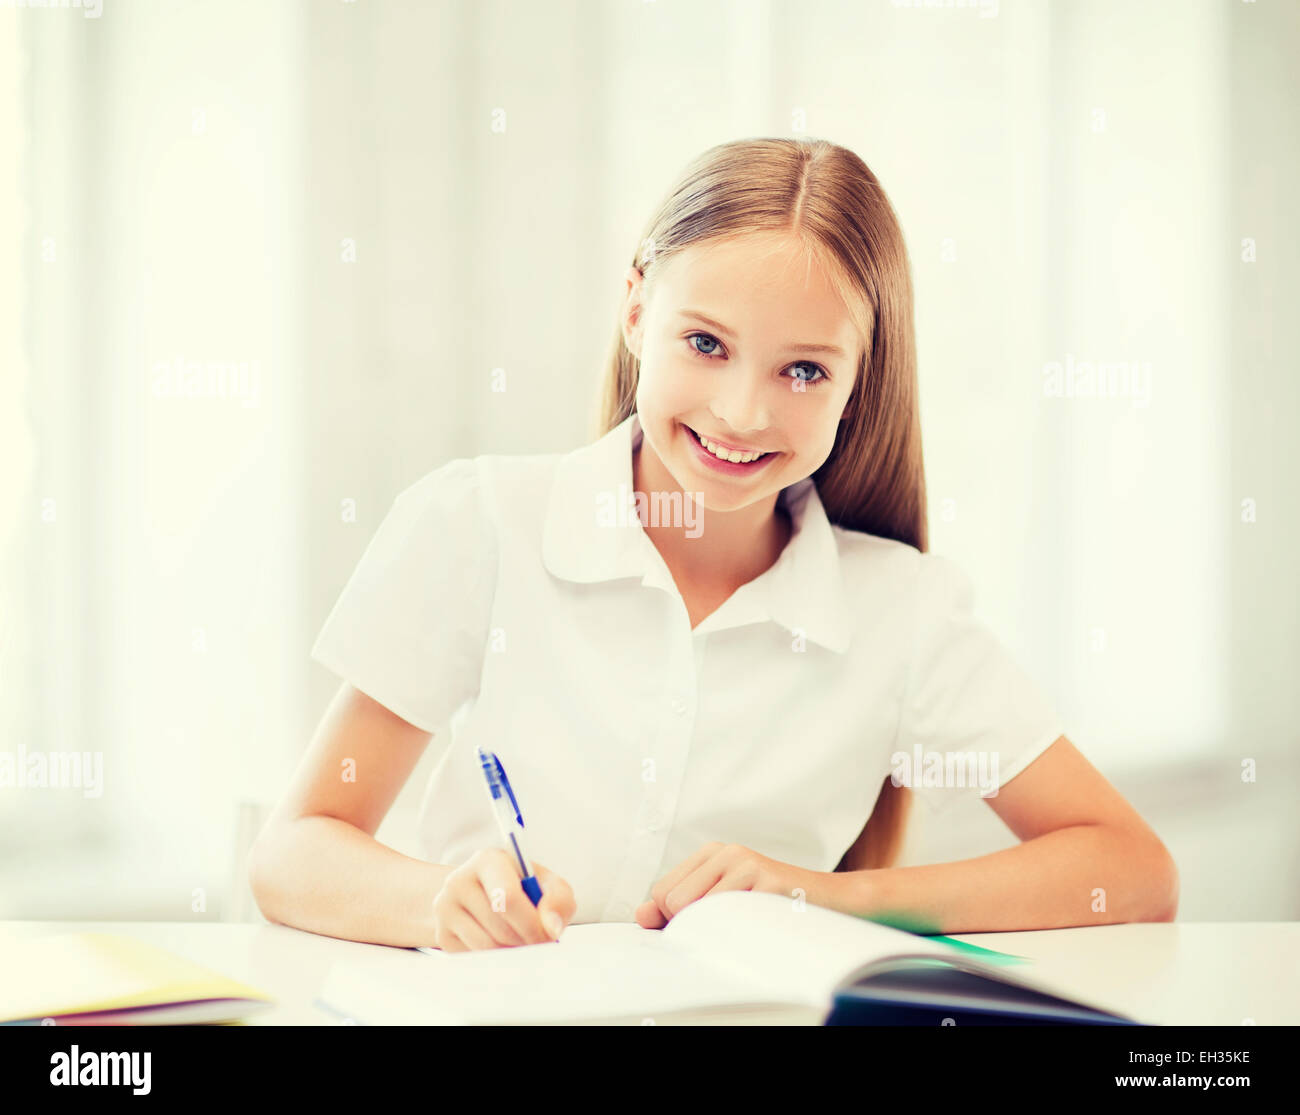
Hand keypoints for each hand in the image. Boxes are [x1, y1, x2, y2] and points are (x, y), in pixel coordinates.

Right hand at [430, 850, 575, 951]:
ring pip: (487, 947)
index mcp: (488, 860)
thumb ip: (559, 899)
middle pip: (500, 927)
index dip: (532, 923)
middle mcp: (459, 880)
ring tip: (521, 941)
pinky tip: (501, 942)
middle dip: (526, 941)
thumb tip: (552, 928)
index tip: (548, 935)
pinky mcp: (441, 933)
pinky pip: (474, 957)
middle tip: (538, 942)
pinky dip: (494, 957)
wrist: (480, 892)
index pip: (507, 897)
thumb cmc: (519, 886)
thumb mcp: (545, 882)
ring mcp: (444, 907)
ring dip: (512, 951)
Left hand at [634, 842, 819, 928]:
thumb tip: (641, 915)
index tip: (702, 924)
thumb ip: (680, 907)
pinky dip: (736, 932)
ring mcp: (748, 864)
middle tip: (727, 926)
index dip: (672, 920)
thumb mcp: (723, 901)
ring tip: (743, 925)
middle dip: (690, 925)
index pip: (661, 893)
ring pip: (695, 909)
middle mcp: (727, 853)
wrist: (833, 901)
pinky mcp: (768, 882)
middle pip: (671, 902)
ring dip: (715, 930)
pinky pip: (728, 917)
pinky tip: (758, 926)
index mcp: (711, 855)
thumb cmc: (773, 905)